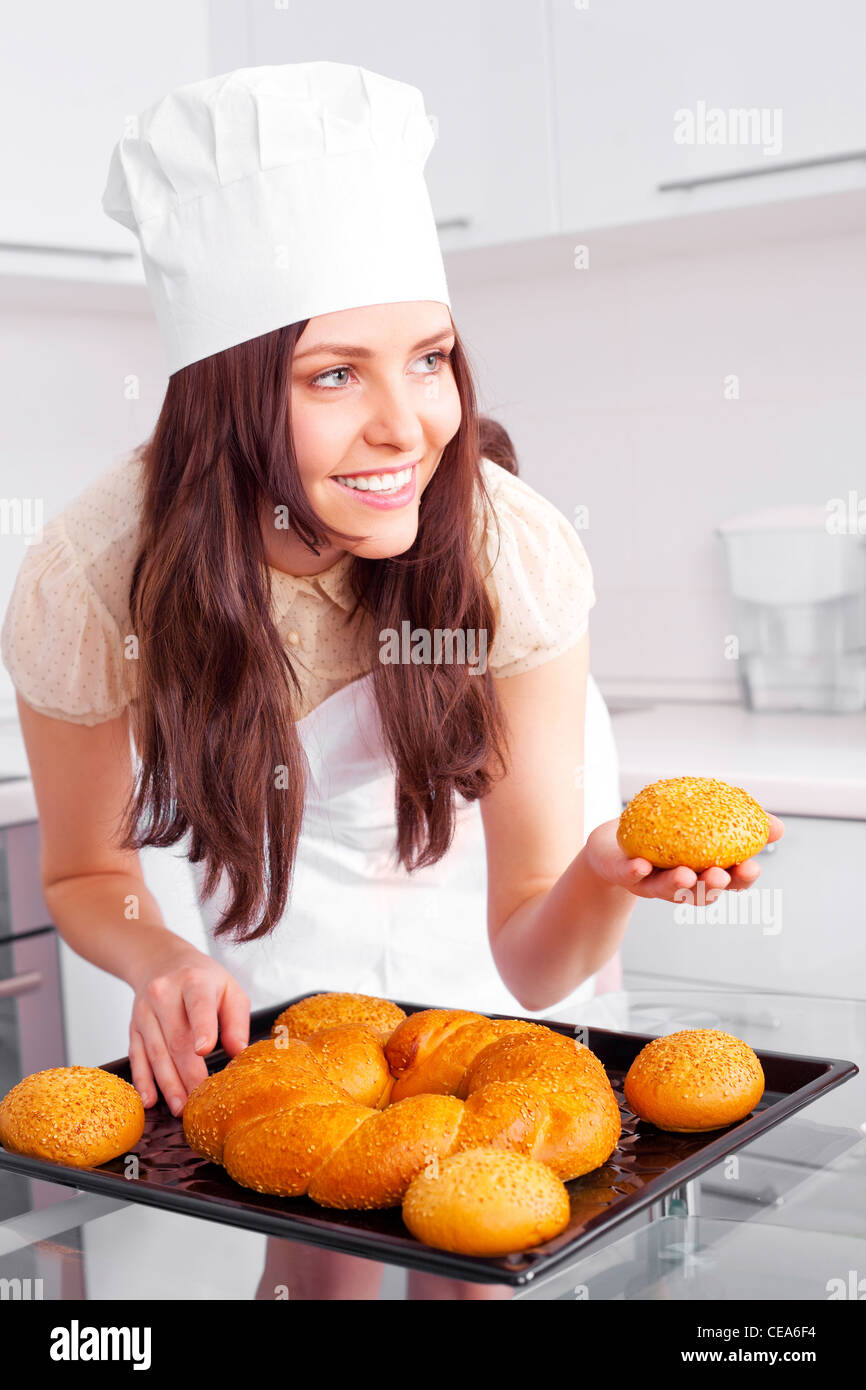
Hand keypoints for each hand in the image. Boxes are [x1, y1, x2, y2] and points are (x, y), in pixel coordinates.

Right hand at [127, 945, 249, 1116]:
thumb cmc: (201, 978)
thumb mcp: (228, 987)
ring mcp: (145, 1012)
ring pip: (156, 1052)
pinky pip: (137, 1056)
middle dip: (188, 1073)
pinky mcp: (133, 1027)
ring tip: (180, 1107)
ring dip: (167, 1083)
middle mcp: (164, 994)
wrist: (160, 961)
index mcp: (194, 981)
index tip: (205, 1050)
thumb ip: (236, 1019)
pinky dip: (143, 1080)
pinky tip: (150, 1099)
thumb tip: (238, 1052)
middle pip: (176, 1038)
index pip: (198, 1005)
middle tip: (199, 1100)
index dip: (201, 1027)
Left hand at [583, 813, 784, 903]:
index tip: (753, 868)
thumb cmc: (667, 834)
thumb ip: (739, 824)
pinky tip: (641, 866)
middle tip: (719, 875)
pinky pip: (630, 876)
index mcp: (704, 872)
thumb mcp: (705, 823)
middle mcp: (680, 883)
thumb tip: (778, 828)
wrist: (614, 843)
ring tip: (685, 874)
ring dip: (677, 884)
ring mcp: (651, 882)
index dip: (742, 879)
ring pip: (667, 889)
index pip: (729, 881)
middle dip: (711, 886)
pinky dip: (635, 873)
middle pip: (700, 892)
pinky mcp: (624, 874)